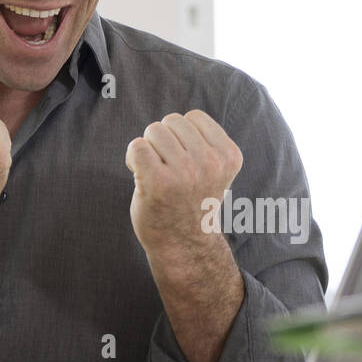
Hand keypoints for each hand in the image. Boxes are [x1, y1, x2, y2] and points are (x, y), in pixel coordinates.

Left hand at [124, 109, 242, 256]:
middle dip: (164, 140)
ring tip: (156, 173)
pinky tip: (141, 176)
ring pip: (153, 131)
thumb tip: (175, 120)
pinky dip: (133, 158)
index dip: (182, 134)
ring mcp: (185, 173)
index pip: (194, 117)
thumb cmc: (192, 200)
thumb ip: (202, 142)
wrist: (183, 244)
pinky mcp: (158, 182)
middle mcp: (211, 163)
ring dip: (148, 149)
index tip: (185, 159)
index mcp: (229, 156)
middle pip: (172, 121)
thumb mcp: (213, 168)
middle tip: (168, 169)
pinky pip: (137, 146)